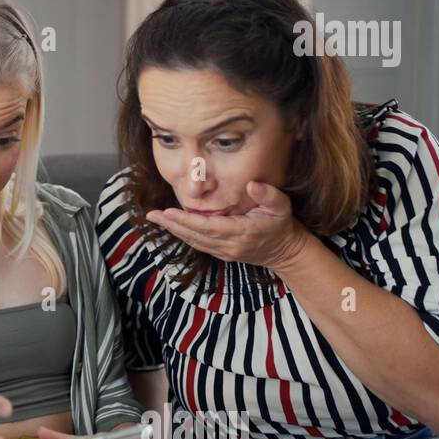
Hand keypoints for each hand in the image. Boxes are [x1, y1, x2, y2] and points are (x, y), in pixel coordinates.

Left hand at [146, 180, 309, 271]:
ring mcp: (225, 252)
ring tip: (156, 219)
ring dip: (174, 230)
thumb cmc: (282, 225)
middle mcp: (229, 245)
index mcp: (241, 232)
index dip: (186, 220)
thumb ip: (268, 194)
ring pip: (194, 242)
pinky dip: (184, 235)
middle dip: (171, 225)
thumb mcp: (281, 207)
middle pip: (194, 235)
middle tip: (152, 215)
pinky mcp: (222, 254)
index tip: (168, 212)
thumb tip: (252, 184)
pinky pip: (199, 245)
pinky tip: (172, 226)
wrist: (286, 251)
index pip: (208, 227)